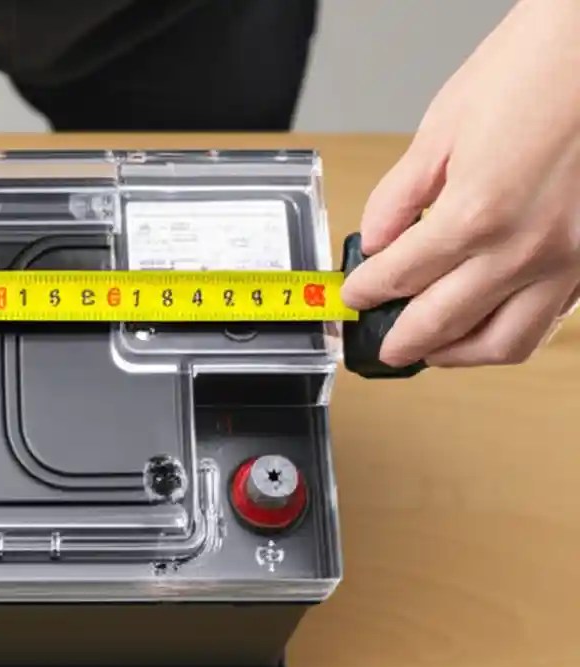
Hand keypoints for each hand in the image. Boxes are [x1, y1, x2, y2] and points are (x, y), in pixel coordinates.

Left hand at [339, 0, 579, 368]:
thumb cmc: (539, 68)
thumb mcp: (444, 126)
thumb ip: (401, 195)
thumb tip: (375, 238)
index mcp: (478, 213)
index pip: (400, 277)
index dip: (366, 292)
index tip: (352, 296)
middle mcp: (526, 248)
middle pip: (443, 323)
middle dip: (401, 341)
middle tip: (380, 345)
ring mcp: (569, 261)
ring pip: (503, 342)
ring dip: (458, 355)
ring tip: (430, 349)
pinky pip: (548, 321)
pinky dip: (509, 332)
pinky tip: (487, 321)